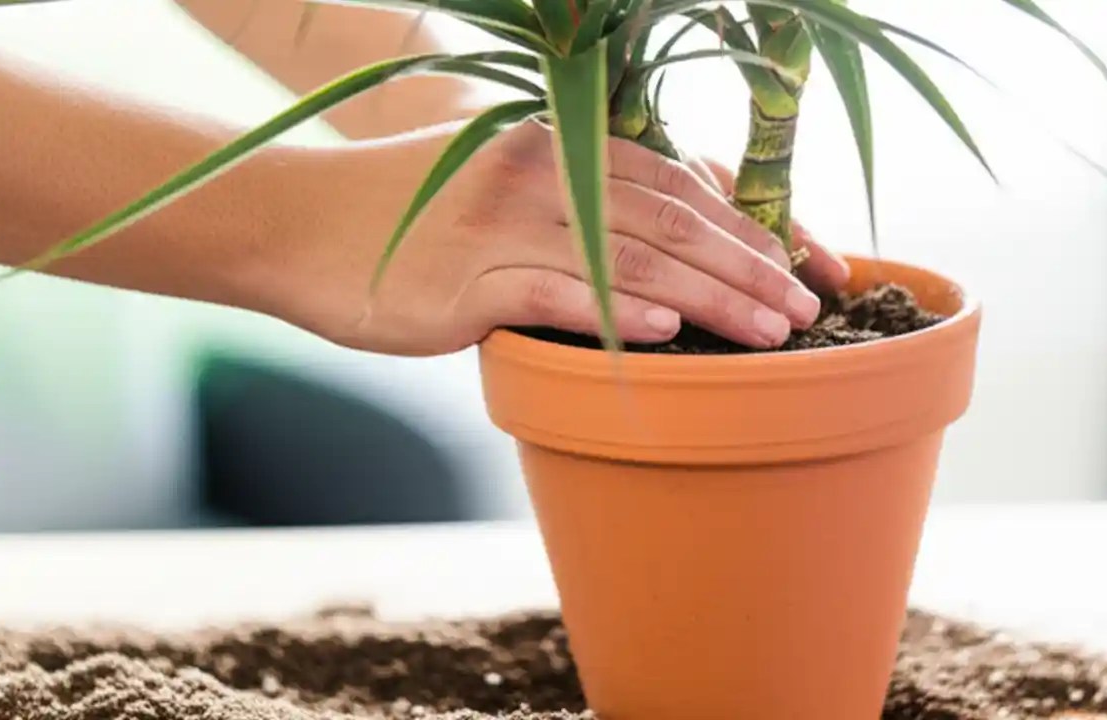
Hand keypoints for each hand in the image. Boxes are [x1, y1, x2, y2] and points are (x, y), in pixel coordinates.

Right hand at [258, 119, 836, 355]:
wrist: (299, 224)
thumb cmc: (409, 215)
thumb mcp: (501, 187)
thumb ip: (577, 209)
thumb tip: (658, 256)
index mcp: (561, 147)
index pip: (679, 185)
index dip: (749, 227)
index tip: (801, 266)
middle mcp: (545, 174)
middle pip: (673, 222)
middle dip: (750, 268)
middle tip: (807, 310)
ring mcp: (507, 223)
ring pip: (633, 259)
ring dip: (712, 297)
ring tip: (769, 332)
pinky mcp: (468, 277)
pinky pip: (556, 293)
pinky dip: (618, 312)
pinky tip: (669, 331)